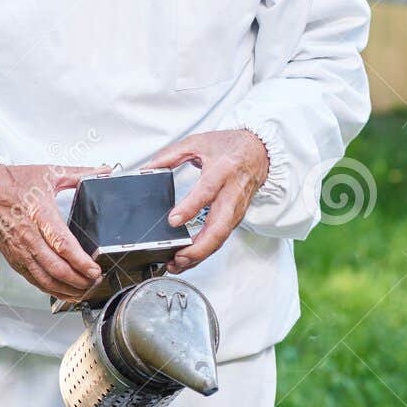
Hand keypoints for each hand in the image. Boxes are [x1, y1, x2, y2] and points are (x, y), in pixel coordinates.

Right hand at [0, 162, 110, 298]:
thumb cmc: (14, 182)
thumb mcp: (48, 172)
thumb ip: (79, 173)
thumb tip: (105, 170)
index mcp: (39, 212)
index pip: (61, 243)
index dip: (79, 261)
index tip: (95, 270)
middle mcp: (28, 235)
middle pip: (55, 267)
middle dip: (78, 280)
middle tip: (95, 282)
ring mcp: (19, 249)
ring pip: (44, 278)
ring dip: (66, 289)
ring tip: (84, 291)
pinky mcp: (14, 258)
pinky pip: (33, 279)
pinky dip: (51, 290)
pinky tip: (65, 292)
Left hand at [145, 130, 268, 272]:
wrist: (258, 152)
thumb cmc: (230, 147)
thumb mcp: (197, 143)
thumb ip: (171, 155)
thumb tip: (148, 169)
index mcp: (223, 170)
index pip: (206, 192)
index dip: (190, 208)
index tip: (173, 221)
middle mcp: (232, 194)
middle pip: (219, 227)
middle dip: (198, 247)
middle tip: (178, 257)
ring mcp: (236, 209)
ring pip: (220, 238)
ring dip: (200, 255)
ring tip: (177, 263)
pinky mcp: (236, 218)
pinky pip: (220, 238)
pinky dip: (205, 251)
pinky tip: (188, 258)